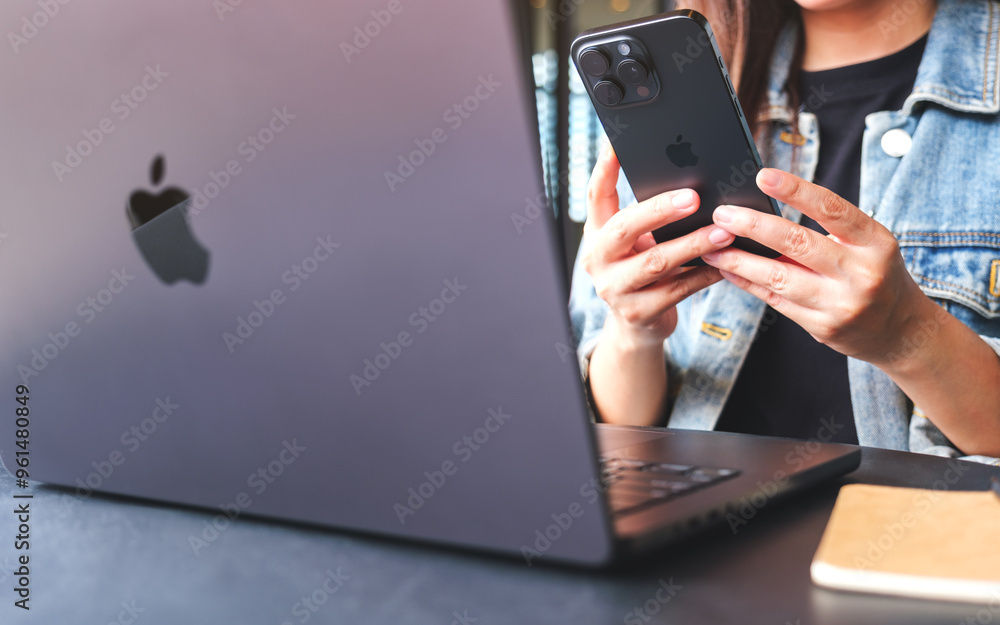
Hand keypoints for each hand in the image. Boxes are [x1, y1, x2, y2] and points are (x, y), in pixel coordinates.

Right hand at [581, 144, 733, 346]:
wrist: (636, 325)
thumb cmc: (642, 270)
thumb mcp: (636, 242)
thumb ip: (648, 218)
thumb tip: (693, 183)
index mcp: (596, 233)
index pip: (595, 194)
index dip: (605, 167)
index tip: (617, 142)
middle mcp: (598, 259)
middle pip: (624, 227)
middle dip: (660, 210)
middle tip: (694, 196)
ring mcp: (615, 288)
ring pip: (656, 261)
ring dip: (693, 244)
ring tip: (724, 231)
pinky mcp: (638, 312)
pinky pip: (678, 290)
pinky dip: (704, 275)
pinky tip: (726, 263)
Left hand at [701, 167, 926, 366]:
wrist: (900, 331)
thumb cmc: (875, 274)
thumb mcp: (868, 246)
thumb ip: (828, 230)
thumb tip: (766, 209)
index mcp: (875, 242)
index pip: (832, 209)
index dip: (796, 191)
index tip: (763, 176)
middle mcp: (861, 273)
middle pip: (797, 243)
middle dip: (753, 226)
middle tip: (721, 214)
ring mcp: (841, 304)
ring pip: (778, 278)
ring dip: (739, 260)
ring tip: (710, 246)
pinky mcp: (822, 327)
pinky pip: (775, 301)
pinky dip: (747, 283)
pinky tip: (727, 269)